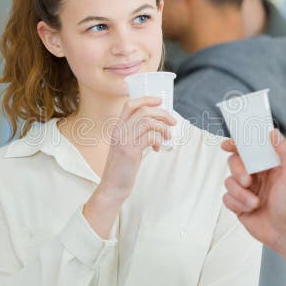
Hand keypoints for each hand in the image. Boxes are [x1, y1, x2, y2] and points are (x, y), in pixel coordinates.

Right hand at [84, 97, 175, 236]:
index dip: (146, 99)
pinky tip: (158, 149)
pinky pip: (150, 137)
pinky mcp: (130, 152)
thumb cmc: (122, 167)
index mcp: (117, 127)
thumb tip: (157, 124)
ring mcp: (124, 141)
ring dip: (163, 128)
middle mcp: (119, 131)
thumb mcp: (125, 145)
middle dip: (162, 114)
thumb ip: (135, 133)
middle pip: (143, 111)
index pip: (130, 104)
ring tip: (167, 137)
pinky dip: (158, 141)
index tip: (160, 101)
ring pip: (148, 122)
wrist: (112, 186)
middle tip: (172, 122)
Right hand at [221, 129, 285, 269]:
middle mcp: (255, 175)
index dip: (237, 143)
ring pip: (229, 181)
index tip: (229, 144)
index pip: (249, 148)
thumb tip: (273, 133)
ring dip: (241, 194)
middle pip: (234, 162)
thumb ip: (285, 152)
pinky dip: (237, 204)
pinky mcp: (238, 203)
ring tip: (254, 203)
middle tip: (248, 181)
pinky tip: (249, 209)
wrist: (285, 233)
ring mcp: (245, 189)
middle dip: (238, 171)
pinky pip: (226, 198)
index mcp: (268, 165)